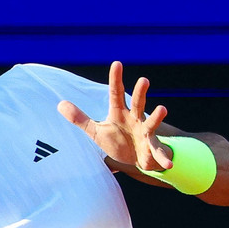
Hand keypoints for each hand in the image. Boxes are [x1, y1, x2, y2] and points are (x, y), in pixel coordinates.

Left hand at [58, 60, 176, 175]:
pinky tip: (168, 163)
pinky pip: (158, 153)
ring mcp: (145, 132)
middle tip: (143, 80)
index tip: (117, 63)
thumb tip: (60, 104)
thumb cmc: (116, 140)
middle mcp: (135, 118)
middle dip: (141, 92)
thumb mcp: (95, 130)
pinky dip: (163, 158)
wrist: (133, 158)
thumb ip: (79, 118)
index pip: (116, 94)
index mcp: (120, 113)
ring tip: (163, 109)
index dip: (116, 80)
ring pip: (151, 123)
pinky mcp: (151, 148)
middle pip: (138, 103)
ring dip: (156, 117)